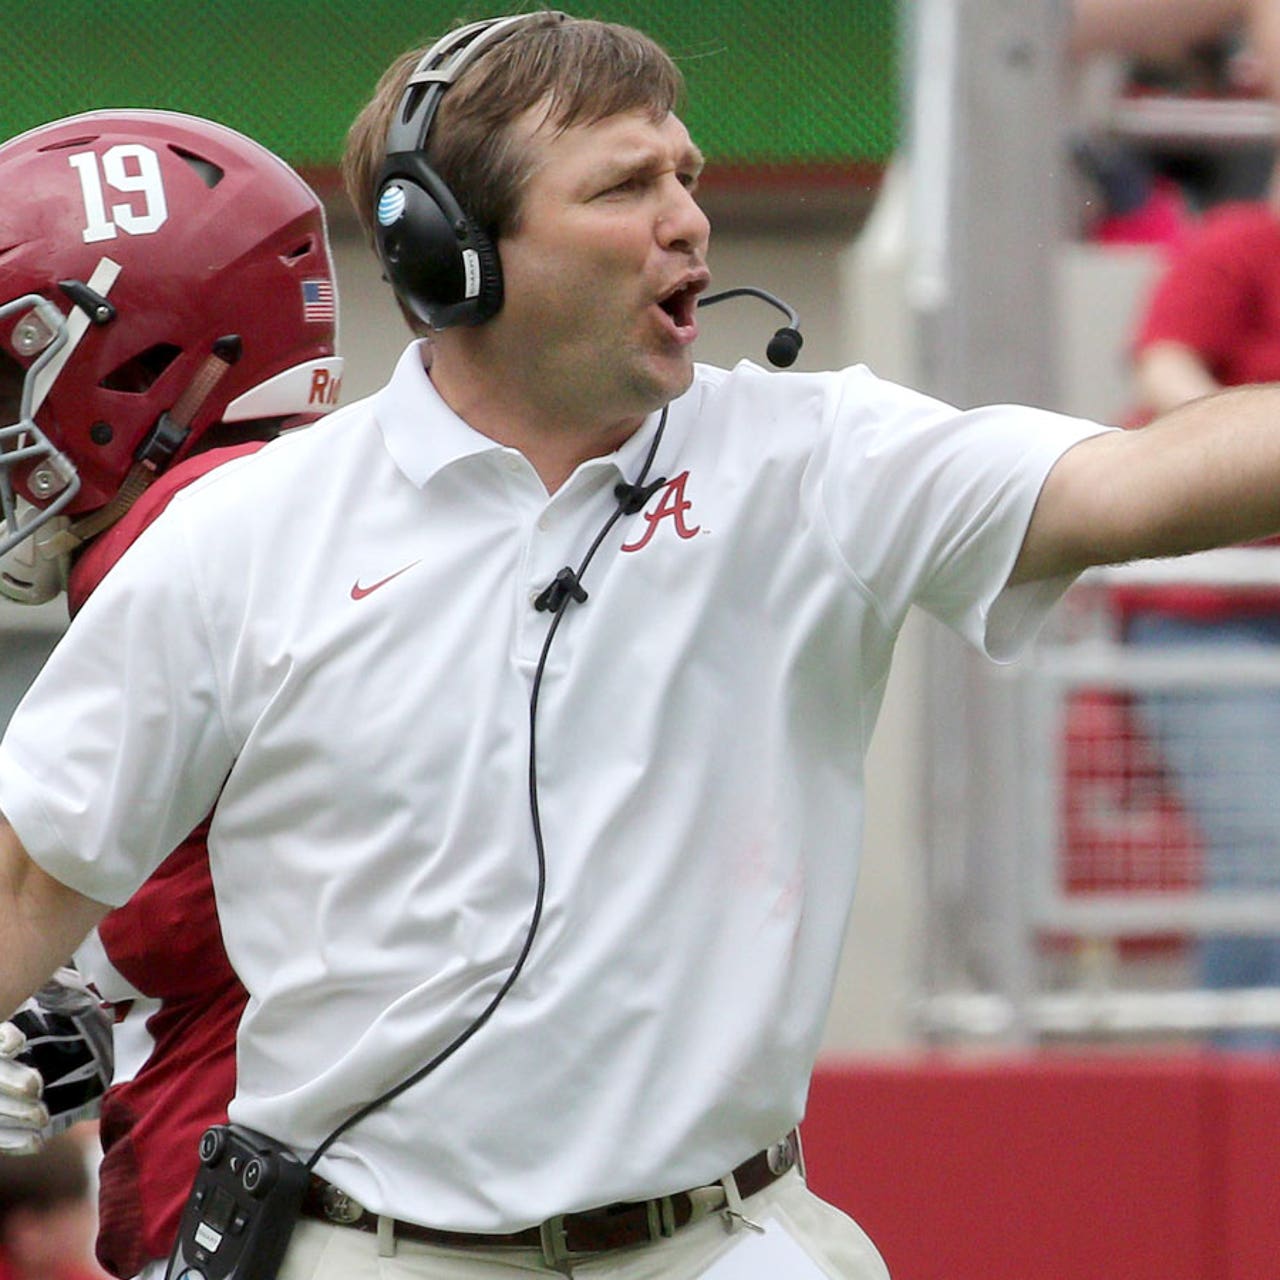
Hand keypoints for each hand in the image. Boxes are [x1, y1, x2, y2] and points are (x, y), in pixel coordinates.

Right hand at [0, 967, 112, 1154]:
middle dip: (8, 1083)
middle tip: (35, 1086)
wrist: (32, 1043)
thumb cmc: (41, 1010)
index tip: (16, 1040)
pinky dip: (14, 1141)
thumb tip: (54, 976)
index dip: (1, 1039)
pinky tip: (37, 1141)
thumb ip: (49, 987)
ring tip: (41, 1116)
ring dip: (13, 1116)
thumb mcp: (48, 991)